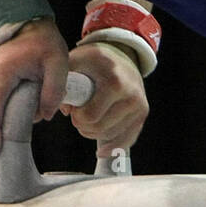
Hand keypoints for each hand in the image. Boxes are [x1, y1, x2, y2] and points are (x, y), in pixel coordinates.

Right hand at [0, 19, 68, 153]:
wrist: (31, 23)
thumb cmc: (44, 41)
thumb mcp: (58, 63)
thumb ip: (54, 91)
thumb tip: (46, 116)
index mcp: (2, 76)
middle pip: (3, 111)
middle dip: (22, 114)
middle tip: (42, 102)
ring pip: (6, 105)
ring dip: (23, 105)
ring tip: (40, 87)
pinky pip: (6, 98)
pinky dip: (20, 99)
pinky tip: (33, 88)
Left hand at [62, 42, 148, 156]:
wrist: (121, 55)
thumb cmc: (94, 61)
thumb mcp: (76, 61)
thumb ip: (63, 83)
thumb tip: (65, 109)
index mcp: (115, 82)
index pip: (90, 116)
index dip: (77, 116)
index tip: (74, 107)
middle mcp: (131, 95)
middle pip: (99, 129)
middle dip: (83, 125)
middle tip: (80, 114)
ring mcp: (140, 106)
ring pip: (109, 137)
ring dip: (94, 133)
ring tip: (90, 117)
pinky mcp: (142, 114)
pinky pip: (126, 141)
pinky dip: (112, 147)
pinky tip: (101, 150)